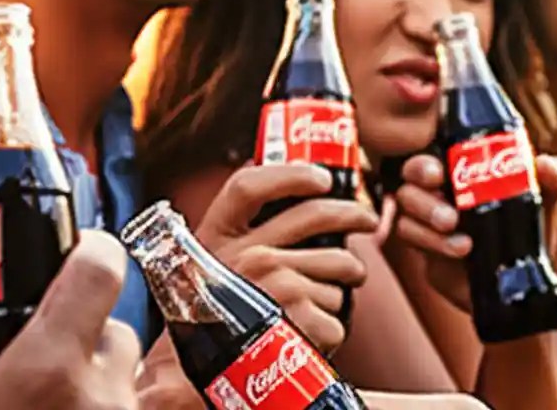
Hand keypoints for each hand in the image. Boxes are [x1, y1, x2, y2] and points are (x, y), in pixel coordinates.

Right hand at [0, 230, 139, 409]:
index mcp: (46, 373)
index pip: (102, 268)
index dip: (90, 246)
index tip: (68, 249)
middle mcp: (98, 400)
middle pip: (112, 327)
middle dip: (75, 330)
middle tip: (28, 352)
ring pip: (120, 376)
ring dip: (87, 376)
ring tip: (35, 403)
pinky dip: (91, 409)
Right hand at [194, 163, 378, 352]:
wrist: (189, 383)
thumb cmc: (206, 326)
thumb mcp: (210, 270)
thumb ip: (241, 238)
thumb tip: (280, 194)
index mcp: (217, 239)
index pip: (249, 186)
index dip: (291, 174)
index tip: (322, 177)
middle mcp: (247, 256)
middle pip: (316, 216)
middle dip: (353, 214)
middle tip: (366, 220)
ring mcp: (276, 285)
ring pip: (338, 268)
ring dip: (347, 283)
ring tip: (334, 296)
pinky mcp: (300, 320)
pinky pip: (339, 318)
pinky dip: (334, 332)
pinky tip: (313, 339)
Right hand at [391, 153, 556, 311]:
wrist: (521, 282)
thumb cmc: (529, 231)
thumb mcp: (544, 202)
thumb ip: (551, 178)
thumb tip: (546, 166)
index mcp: (461, 170)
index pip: (432, 152)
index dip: (425, 160)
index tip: (438, 171)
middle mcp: (439, 190)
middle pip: (408, 177)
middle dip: (420, 186)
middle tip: (445, 201)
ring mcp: (427, 219)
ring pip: (405, 209)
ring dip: (428, 217)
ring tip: (459, 233)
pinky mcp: (423, 247)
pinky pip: (408, 235)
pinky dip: (432, 241)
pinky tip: (461, 249)